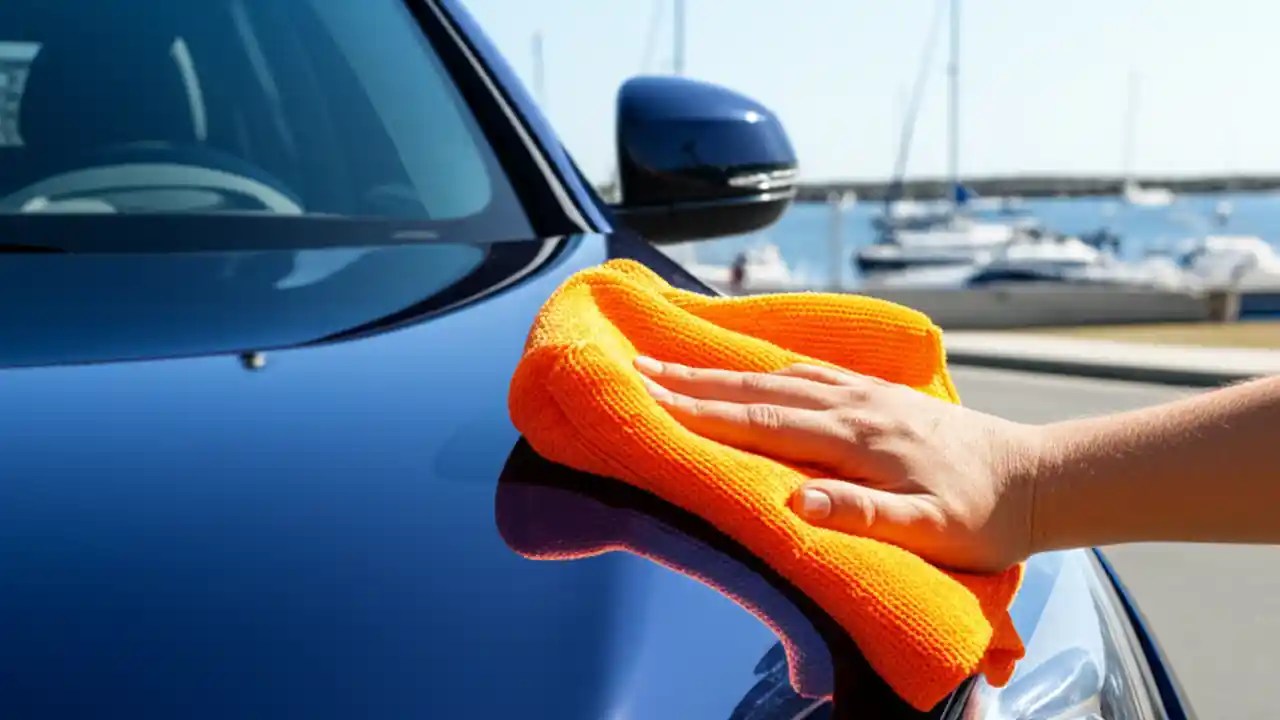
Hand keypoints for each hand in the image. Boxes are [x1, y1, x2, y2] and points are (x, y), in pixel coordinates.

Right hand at [634, 357, 1043, 572]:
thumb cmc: (979, 516)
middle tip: (638, 366)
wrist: (1034, 477)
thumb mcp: (930, 530)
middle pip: (759, 388)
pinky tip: (747, 367)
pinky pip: (806, 369)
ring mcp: (864, 393)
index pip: (763, 421)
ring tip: (673, 363)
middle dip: (694, 379)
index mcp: (857, 438)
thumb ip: (864, 515)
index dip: (703, 411)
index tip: (651, 396)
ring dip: (721, 370)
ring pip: (778, 374)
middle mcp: (854, 404)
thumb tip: (796, 502)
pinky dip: (764, 365)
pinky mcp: (876, 393)